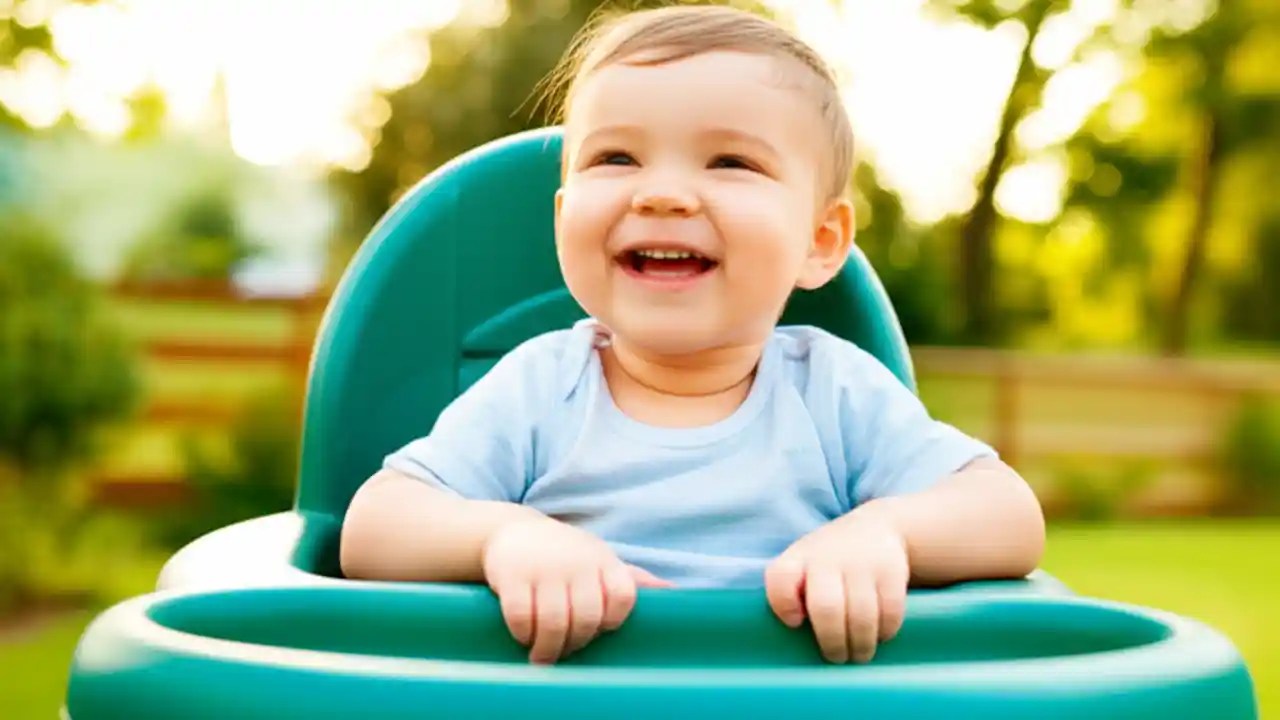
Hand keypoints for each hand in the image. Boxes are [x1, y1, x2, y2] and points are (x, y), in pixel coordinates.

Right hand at [482, 516, 671, 663]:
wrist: (513, 530)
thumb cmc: (567, 554)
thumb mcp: (600, 560)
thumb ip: (632, 579)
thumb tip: (673, 591)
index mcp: (603, 561)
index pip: (623, 597)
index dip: (612, 621)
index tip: (598, 629)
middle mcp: (577, 563)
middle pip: (588, 618)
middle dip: (577, 642)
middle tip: (566, 650)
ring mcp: (544, 569)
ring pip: (555, 623)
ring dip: (549, 648)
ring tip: (543, 657)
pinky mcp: (513, 575)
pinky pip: (521, 617)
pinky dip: (524, 634)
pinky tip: (524, 637)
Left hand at [764, 509, 908, 662]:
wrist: (877, 528)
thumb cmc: (829, 561)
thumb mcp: (803, 563)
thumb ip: (791, 591)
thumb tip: (798, 628)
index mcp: (798, 558)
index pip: (781, 578)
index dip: (784, 606)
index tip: (795, 623)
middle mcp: (828, 557)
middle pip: (826, 608)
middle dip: (832, 642)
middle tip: (836, 657)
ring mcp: (861, 562)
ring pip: (861, 615)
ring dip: (861, 645)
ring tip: (859, 655)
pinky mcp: (891, 571)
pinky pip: (890, 611)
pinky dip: (885, 631)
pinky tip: (879, 635)